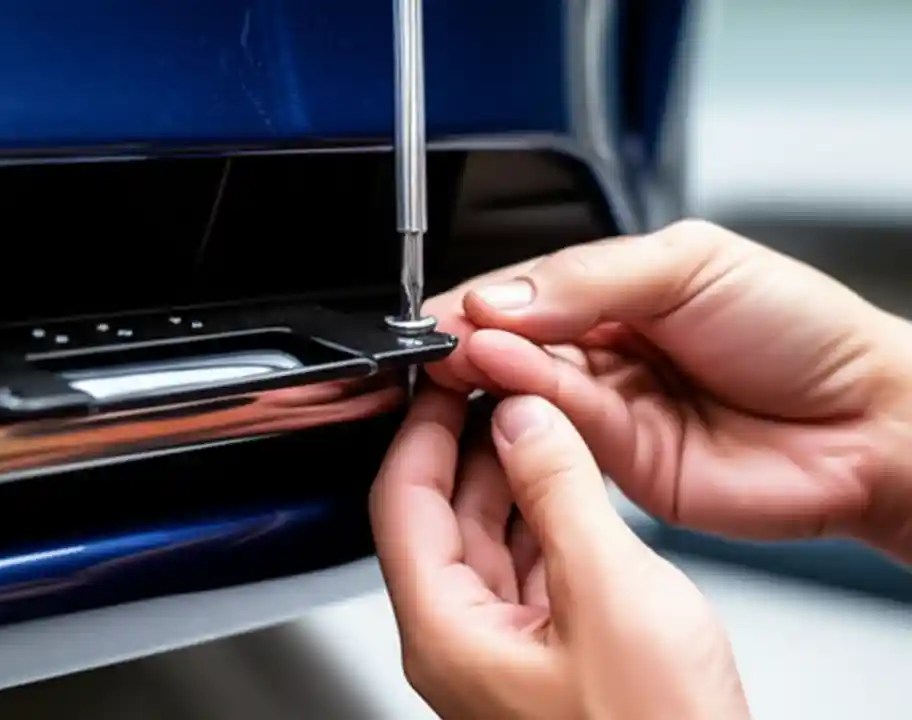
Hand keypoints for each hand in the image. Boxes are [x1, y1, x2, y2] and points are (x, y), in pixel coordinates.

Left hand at [370, 388, 748, 719]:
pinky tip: (566, 486)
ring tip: (537, 418)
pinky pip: (522, 570)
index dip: (421, 427)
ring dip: (507, 476)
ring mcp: (498, 654)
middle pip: (439, 515)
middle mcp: (457, 643)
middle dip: (468, 442)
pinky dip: (539, 519)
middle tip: (499, 384)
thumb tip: (525, 418)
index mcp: (445, 631)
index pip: (401, 500)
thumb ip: (560, 493)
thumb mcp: (611, 595)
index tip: (443, 376)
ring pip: (483, 539)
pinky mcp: (541, 661)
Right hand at [424, 220, 911, 559]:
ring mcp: (609, 405)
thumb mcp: (691, 265)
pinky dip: (529, 410)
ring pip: (528, 387)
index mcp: (616, 288)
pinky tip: (505, 385)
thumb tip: (503, 298)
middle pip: (514, 341)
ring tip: (469, 354)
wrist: (868, 424)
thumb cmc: (801, 332)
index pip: (525, 288)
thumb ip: (590, 279)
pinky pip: (558, 432)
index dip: (481, 298)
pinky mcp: (616, 461)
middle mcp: (603, 347)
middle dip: (475, 336)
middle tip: (444, 334)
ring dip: (494, 371)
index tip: (446, 306)